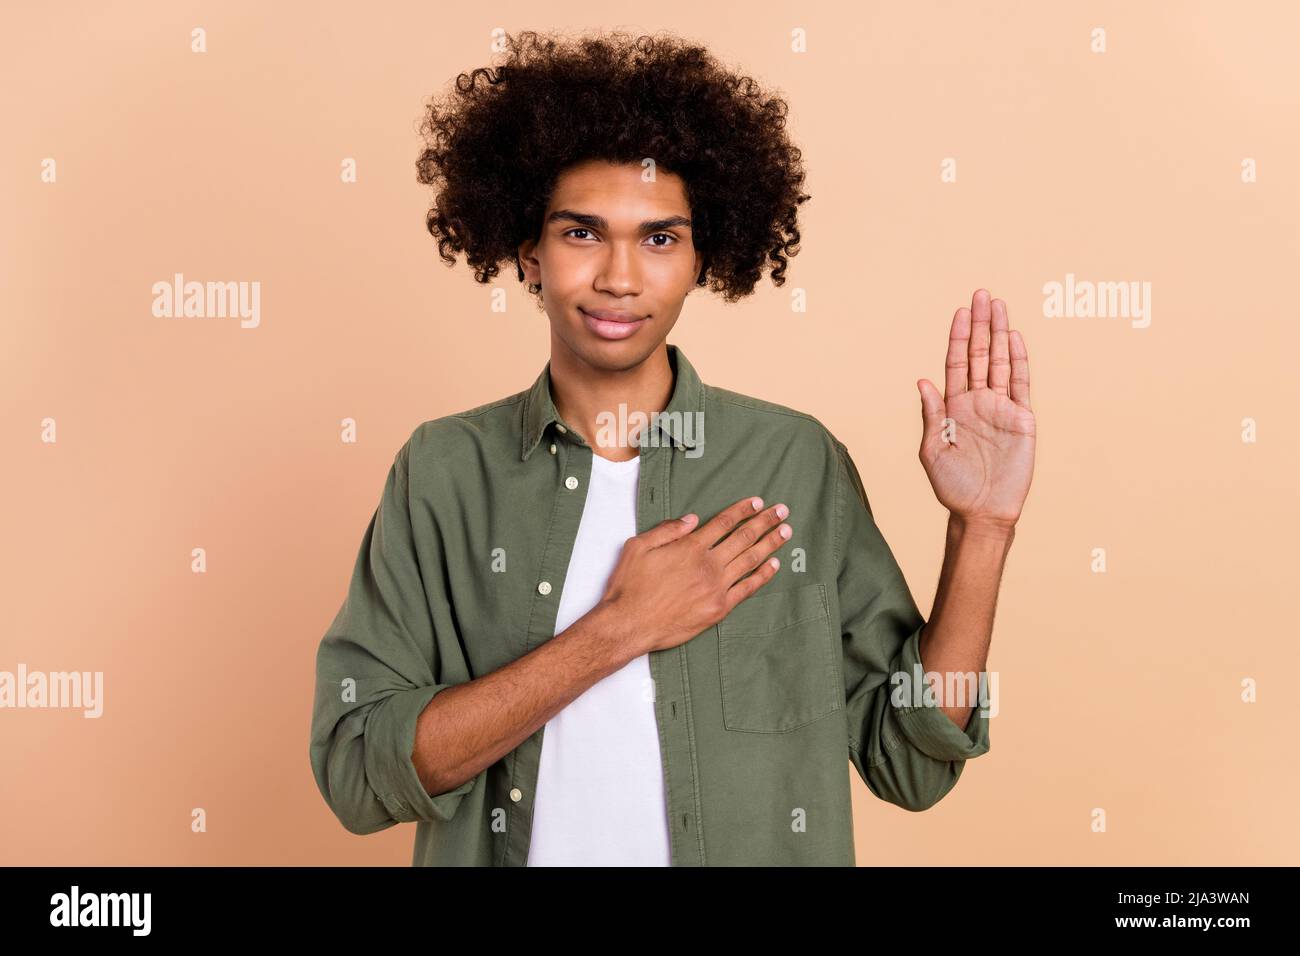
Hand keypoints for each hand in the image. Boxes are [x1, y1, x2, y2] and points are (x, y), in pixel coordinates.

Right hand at [597, 495, 792, 654]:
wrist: (629, 624)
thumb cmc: (629, 587)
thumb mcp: (637, 547)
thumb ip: (667, 530)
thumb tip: (691, 519)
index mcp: (689, 547)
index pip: (723, 522)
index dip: (743, 510)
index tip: (758, 502)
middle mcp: (708, 564)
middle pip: (743, 537)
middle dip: (765, 522)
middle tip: (782, 511)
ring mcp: (716, 587)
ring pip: (750, 560)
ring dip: (770, 543)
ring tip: (785, 531)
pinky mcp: (719, 609)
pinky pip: (748, 588)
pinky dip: (763, 575)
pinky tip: (774, 564)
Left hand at [916, 288, 1034, 530]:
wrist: (981, 511)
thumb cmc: (952, 486)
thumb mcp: (932, 450)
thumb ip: (931, 414)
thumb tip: (923, 380)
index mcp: (953, 407)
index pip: (956, 363)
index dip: (958, 337)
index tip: (960, 311)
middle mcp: (977, 402)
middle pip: (980, 355)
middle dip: (980, 325)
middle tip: (981, 294)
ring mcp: (1000, 408)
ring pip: (1001, 362)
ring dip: (1000, 334)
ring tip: (998, 306)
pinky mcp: (1021, 418)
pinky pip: (1021, 384)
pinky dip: (1019, 360)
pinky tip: (1015, 338)